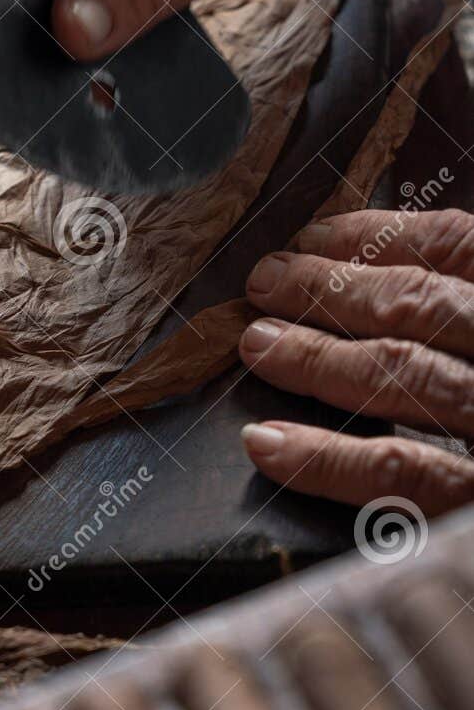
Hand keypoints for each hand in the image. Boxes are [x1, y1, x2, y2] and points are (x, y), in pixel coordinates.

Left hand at [239, 209, 473, 516]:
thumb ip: (471, 306)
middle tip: (265, 280)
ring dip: (317, 355)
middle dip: (332, 288)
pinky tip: (270, 445)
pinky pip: (403, 476)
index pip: (461, 247)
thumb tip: (408, 269)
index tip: (317, 233)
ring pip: (403, 377)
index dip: (382, 238)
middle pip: (419, 308)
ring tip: (256, 343)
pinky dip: (329, 459)